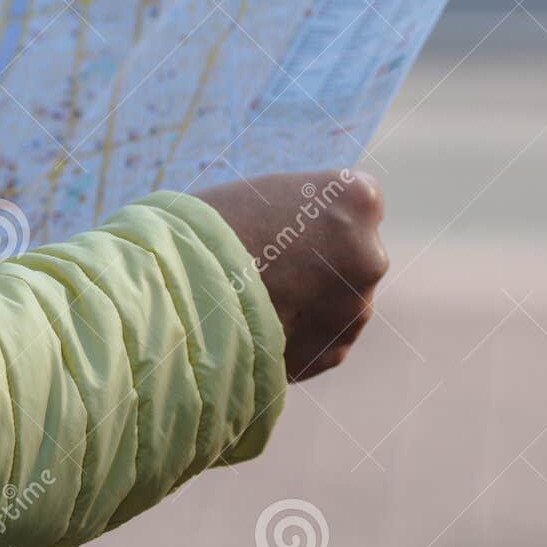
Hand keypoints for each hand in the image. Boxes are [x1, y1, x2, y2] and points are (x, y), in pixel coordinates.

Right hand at [194, 169, 386, 381]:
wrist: (177, 293)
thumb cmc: (210, 227)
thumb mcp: (266, 195)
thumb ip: (304, 212)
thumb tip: (315, 237)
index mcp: (357, 199)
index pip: (356, 203)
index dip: (317, 215)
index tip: (286, 223)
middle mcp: (369, 253)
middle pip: (352, 254)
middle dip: (321, 260)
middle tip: (268, 264)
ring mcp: (356, 307)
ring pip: (340, 300)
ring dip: (311, 300)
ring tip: (256, 299)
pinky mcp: (334, 351)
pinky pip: (324, 339)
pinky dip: (299, 336)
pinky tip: (260, 325)